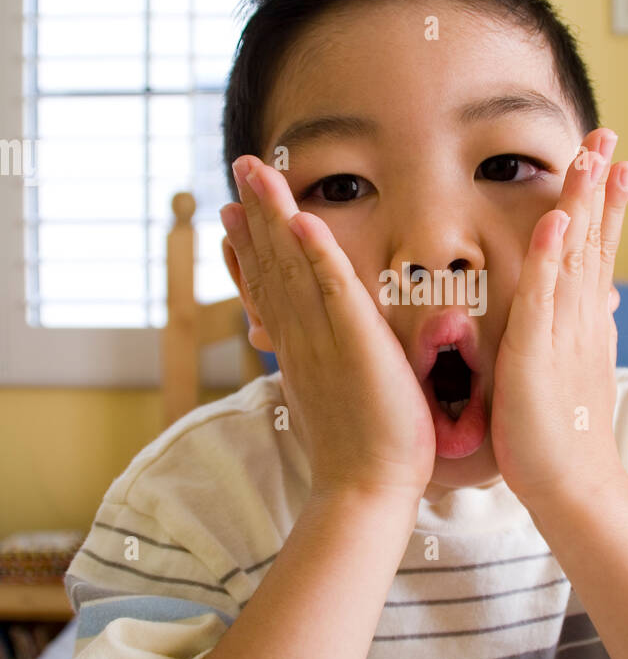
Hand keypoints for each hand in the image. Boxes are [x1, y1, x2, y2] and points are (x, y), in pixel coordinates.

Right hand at [221, 156, 436, 503]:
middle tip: (240, 166)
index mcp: (296, 350)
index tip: (230, 213)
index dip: (248, 247)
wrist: (366, 491)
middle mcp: (300, 338)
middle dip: (254, 213)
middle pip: (270, 264)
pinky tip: (303, 219)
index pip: (267, 288)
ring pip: (292, 266)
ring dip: (273, 215)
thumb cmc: (362, 452)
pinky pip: (334, 289)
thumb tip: (301, 356)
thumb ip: (318, 369)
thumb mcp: (330, 401)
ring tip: (255, 173)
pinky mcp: (356, 343)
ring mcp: (323, 338)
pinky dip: (318, 253)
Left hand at [490, 128, 627, 511]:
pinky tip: (558, 219)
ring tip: (589, 154)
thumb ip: (577, 335)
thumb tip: (595, 308)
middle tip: (609, 132)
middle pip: (594, 238)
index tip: (614, 160)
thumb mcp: (571, 375)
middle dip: (600, 183)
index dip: (604, 203)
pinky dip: (552, 256)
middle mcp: (581, 319)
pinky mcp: (538, 353)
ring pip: (575, 255)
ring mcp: (563, 333)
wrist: (575, 489)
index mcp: (585, 322)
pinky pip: (544, 296)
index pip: (596, 249)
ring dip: (582, 202)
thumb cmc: (564, 439)